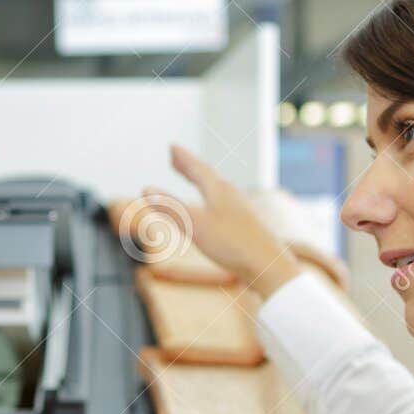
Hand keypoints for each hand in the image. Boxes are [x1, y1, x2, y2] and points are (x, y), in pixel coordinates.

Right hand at [147, 145, 306, 299]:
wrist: (267, 266)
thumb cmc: (232, 244)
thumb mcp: (195, 225)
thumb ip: (171, 208)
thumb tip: (145, 190)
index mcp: (219, 191)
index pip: (198, 168)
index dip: (183, 158)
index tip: (172, 147)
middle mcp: (232, 196)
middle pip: (207, 177)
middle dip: (189, 167)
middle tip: (176, 158)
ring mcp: (240, 211)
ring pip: (217, 190)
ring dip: (201, 182)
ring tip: (193, 179)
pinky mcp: (245, 227)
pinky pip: (223, 206)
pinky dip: (211, 200)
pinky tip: (214, 211)